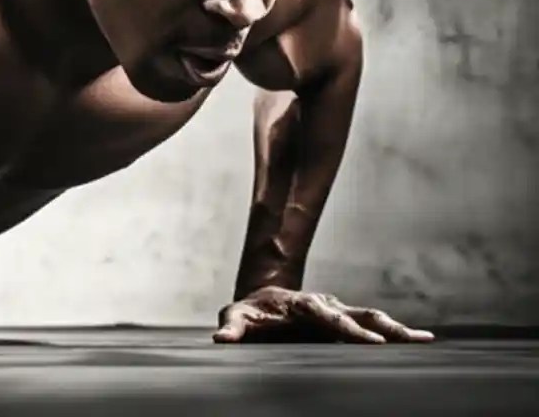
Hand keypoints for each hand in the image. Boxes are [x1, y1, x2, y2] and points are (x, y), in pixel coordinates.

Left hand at [213, 286, 434, 343]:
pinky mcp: (344, 323)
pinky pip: (373, 328)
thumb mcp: (235, 318)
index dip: (348, 329)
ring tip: (425, 341)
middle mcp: (326, 305)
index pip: (328, 316)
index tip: (371, 343)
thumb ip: (231, 328)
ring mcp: (338, 313)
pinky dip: (396, 334)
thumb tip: (221, 339)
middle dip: (384, 328)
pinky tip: (420, 344)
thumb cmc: (248, 313)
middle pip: (359, 314)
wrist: (260, 302)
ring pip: (372, 318)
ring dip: (397, 329)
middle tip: (411, 340)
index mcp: (303, 304)